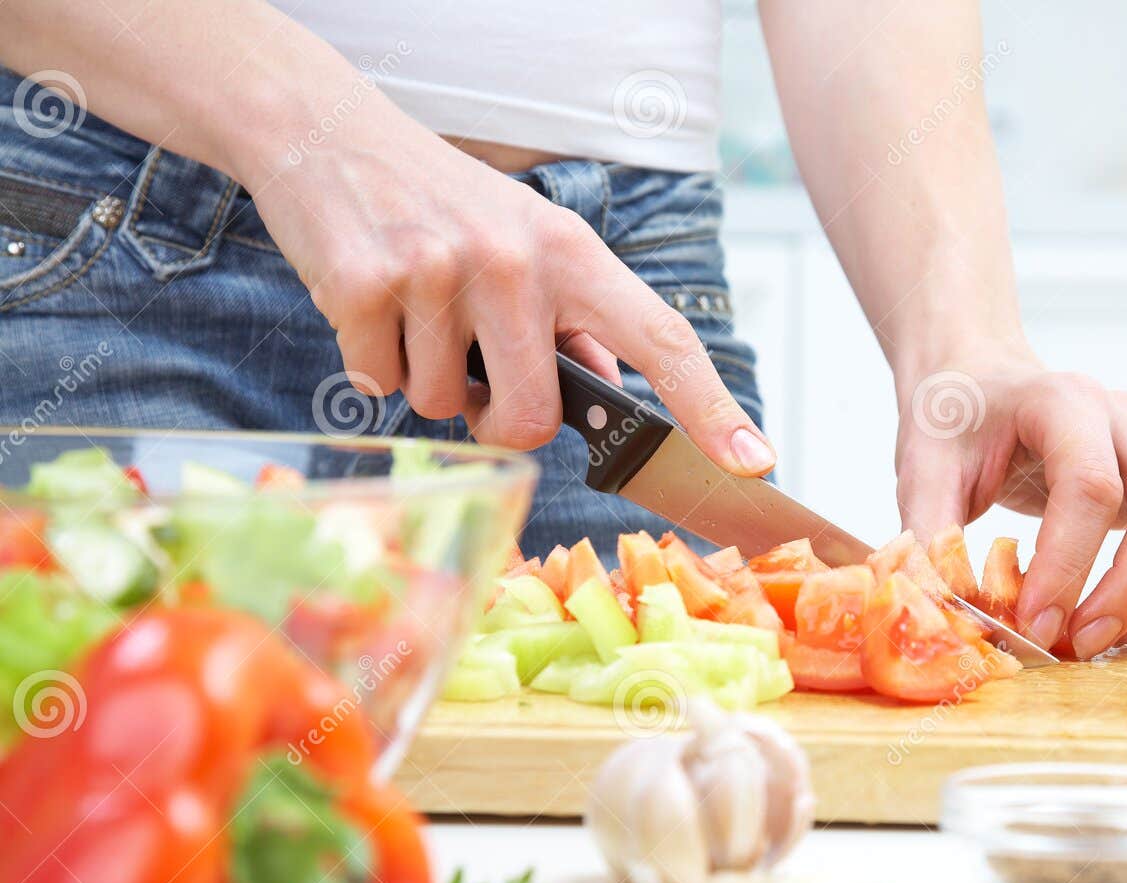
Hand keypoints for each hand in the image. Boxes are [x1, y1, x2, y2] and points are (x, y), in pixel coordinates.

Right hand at [242, 100, 774, 471]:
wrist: (327, 130)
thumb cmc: (441, 200)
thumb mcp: (527, 241)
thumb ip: (573, 320)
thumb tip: (607, 388)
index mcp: (572, 253)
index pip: (661, 339)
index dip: (712, 408)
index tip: (753, 462)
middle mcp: (517, 260)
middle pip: (532, 419)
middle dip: (500, 420)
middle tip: (474, 371)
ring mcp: (442, 271)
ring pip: (445, 407)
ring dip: (426, 379)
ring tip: (415, 309)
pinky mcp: (368, 285)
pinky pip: (379, 383)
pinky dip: (370, 362)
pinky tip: (371, 302)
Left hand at [894, 356, 1126, 657]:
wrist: (984, 382)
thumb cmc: (956, 421)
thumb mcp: (922, 466)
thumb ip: (929, 533)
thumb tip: (946, 611)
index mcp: (1062, 401)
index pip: (1091, 486)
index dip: (1069, 566)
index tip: (1036, 624)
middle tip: (1081, 642)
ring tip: (1104, 637)